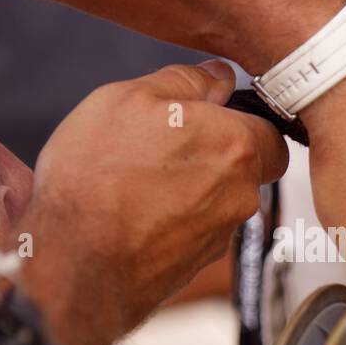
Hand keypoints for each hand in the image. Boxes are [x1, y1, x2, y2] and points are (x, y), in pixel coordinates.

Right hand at [22, 61, 287, 344]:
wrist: (77, 267)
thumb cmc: (99, 178)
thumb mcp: (129, 99)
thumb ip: (183, 82)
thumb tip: (216, 76)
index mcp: (237, 147)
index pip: (267, 129)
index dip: (236, 120)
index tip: (203, 116)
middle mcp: (240, 196)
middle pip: (242, 167)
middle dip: (209, 154)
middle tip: (160, 146)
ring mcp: (219, 237)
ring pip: (214, 200)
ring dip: (184, 188)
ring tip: (132, 182)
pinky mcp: (194, 268)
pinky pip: (190, 232)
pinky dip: (168, 221)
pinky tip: (129, 215)